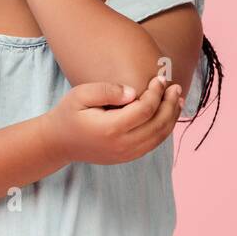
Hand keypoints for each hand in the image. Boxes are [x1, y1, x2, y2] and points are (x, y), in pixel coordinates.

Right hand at [37, 76, 183, 166]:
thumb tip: (133, 91)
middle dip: (170, 104)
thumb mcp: (80, 95)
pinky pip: (153, 143)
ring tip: (177, 99)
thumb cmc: (69, 114)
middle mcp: (122, 144)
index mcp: (111, 128)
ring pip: (159, 137)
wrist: (59, 143)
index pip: (145, 110)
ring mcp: (126, 154)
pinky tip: (167, 114)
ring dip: (171, 117)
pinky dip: (164, 128)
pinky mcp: (128, 157)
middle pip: (158, 124)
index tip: (159, 78)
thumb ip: (106, 91)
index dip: (156, 93)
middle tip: (175, 87)